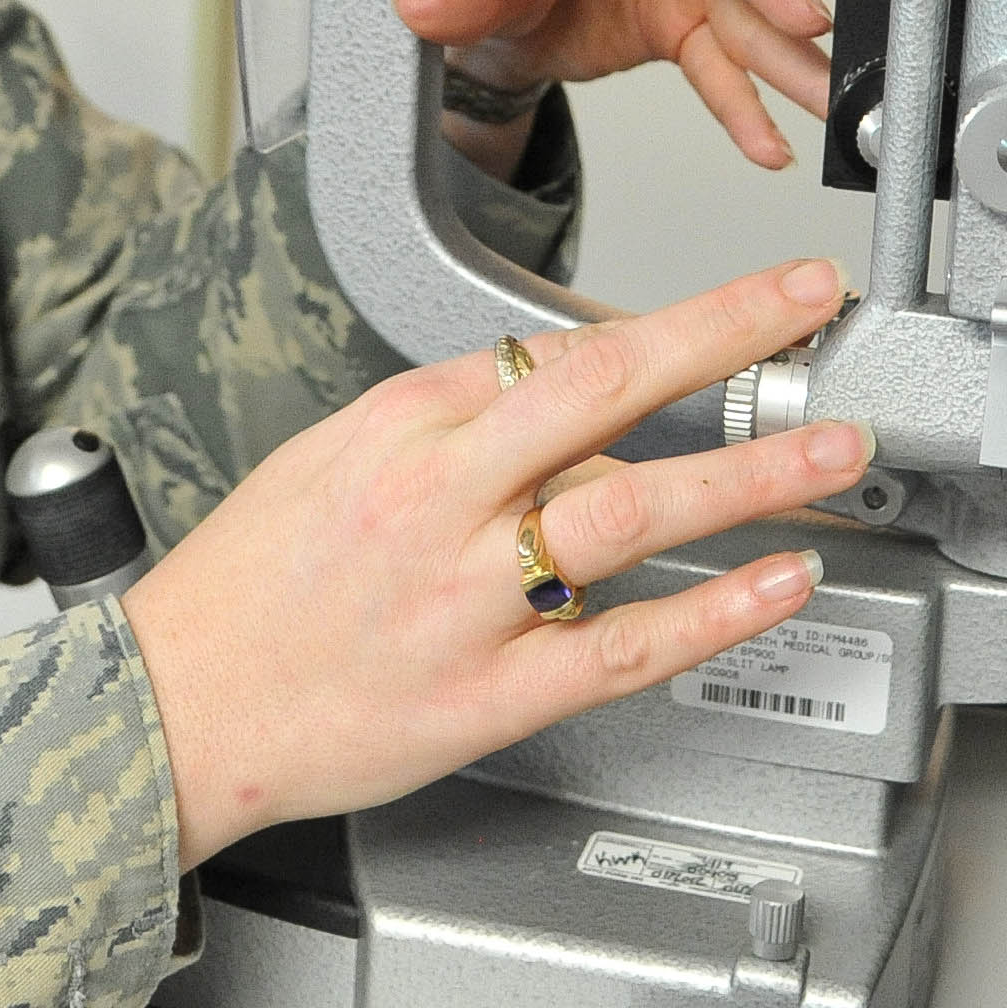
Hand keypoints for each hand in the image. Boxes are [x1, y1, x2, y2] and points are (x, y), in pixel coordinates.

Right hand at [118, 258, 868, 867]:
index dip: (680, 319)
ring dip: (747, 472)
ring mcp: (464, 600)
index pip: (563, 349)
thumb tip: (566, 398)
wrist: (173, 709)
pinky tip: (778, 583)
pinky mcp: (484, 697)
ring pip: (628, 514)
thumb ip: (452, 425)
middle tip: (809, 308)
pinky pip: (621, 647)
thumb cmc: (246, 589)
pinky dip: (713, 614)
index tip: (758, 298)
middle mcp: (437, 500)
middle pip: (603, 392)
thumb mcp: (331, 459)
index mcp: (401, 428)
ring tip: (833, 449)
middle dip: (725, 337)